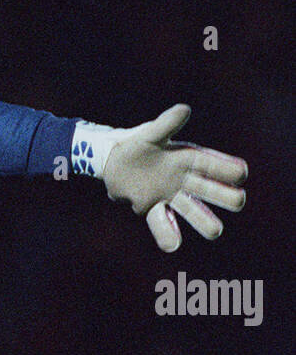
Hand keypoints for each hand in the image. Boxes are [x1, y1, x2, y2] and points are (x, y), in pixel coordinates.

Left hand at [101, 105, 247, 251]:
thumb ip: (166, 124)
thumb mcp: (149, 134)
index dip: (225, 168)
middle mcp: (182, 179)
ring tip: (216, 231)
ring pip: (190, 209)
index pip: (210, 164)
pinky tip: (173, 245)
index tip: (241, 173)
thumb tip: (185, 110)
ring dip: (203, 220)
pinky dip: (167, 232)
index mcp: (186, 158)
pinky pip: (161, 221)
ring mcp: (169, 196)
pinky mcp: (151, 208)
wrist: (113, 163)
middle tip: (238, 201)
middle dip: (222, 195)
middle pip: (206, 189)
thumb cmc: (135, 145)